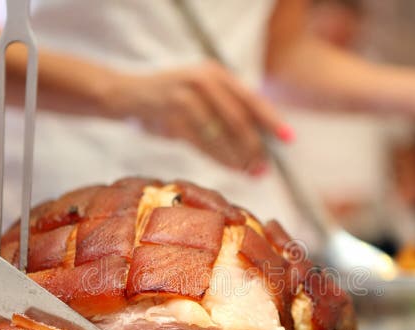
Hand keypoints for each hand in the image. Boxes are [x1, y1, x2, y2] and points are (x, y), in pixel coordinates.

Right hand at [116, 61, 292, 174]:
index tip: (288, 139)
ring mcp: (186, 96)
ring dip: (238, 156)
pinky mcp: (171, 115)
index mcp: (215, 72)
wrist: (126, 94)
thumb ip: (225, 108)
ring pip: (221, 132)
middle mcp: (203, 80)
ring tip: (250, 172)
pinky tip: (231, 167)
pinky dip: (219, 157)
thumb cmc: (169, 99)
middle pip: (238, 118)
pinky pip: (202, 142)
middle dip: (255, 146)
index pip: (250, 98)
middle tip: (265, 167)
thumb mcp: (199, 94)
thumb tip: (259, 138)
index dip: (271, 120)